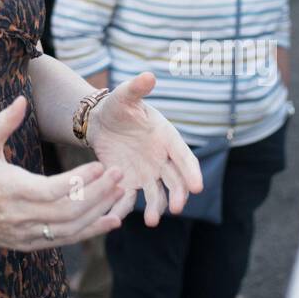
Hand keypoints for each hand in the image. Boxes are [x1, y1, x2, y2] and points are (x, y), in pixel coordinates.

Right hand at [0, 96, 124, 251]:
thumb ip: (4, 122)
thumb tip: (22, 99)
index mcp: (11, 190)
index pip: (54, 191)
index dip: (81, 181)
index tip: (101, 165)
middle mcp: (20, 216)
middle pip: (68, 211)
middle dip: (99, 194)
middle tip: (119, 175)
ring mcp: (25, 234)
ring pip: (70, 228)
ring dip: (99, 213)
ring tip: (120, 194)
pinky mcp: (28, 244)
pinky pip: (64, 240)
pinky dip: (90, 231)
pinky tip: (110, 221)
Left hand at [86, 72, 203, 225]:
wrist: (100, 121)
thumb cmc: (118, 106)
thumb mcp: (125, 96)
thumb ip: (136, 89)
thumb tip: (148, 76)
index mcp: (167, 138)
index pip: (184, 157)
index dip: (192, 172)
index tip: (198, 187)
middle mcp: (161, 159)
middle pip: (176, 181)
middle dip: (178, 195)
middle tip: (176, 208)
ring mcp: (147, 173)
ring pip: (157, 194)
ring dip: (156, 207)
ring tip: (152, 221)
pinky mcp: (129, 182)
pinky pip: (129, 198)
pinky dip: (125, 208)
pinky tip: (119, 218)